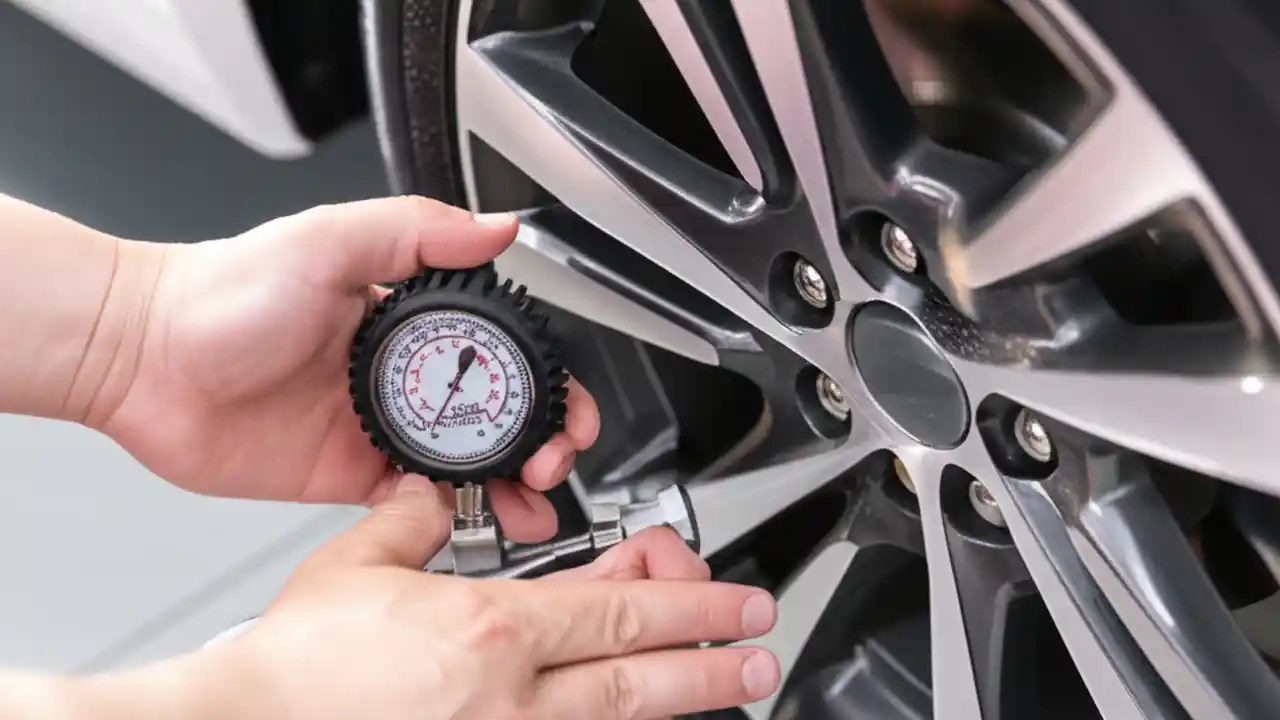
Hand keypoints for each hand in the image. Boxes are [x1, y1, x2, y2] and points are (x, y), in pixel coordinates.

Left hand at [101, 198, 598, 539]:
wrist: (141, 357)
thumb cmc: (220, 292)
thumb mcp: (329, 240)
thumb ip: (418, 232)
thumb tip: (496, 226)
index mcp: (409, 317)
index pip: (502, 351)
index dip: (546, 382)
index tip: (568, 407)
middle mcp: (400, 374)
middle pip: (497, 414)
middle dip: (541, 442)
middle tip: (555, 461)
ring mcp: (375, 425)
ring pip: (464, 464)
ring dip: (506, 486)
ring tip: (530, 505)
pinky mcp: (345, 473)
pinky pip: (411, 502)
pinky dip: (447, 514)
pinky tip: (468, 517)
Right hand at [190, 477, 780, 718]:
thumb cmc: (293, 667)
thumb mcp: (356, 562)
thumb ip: (414, 522)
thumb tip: (433, 501)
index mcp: (491, 626)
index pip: (619, 605)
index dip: (688, 596)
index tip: (730, 594)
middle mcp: (510, 693)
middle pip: (638, 672)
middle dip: (711, 656)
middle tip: (760, 647)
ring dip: (683, 699)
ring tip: (733, 688)